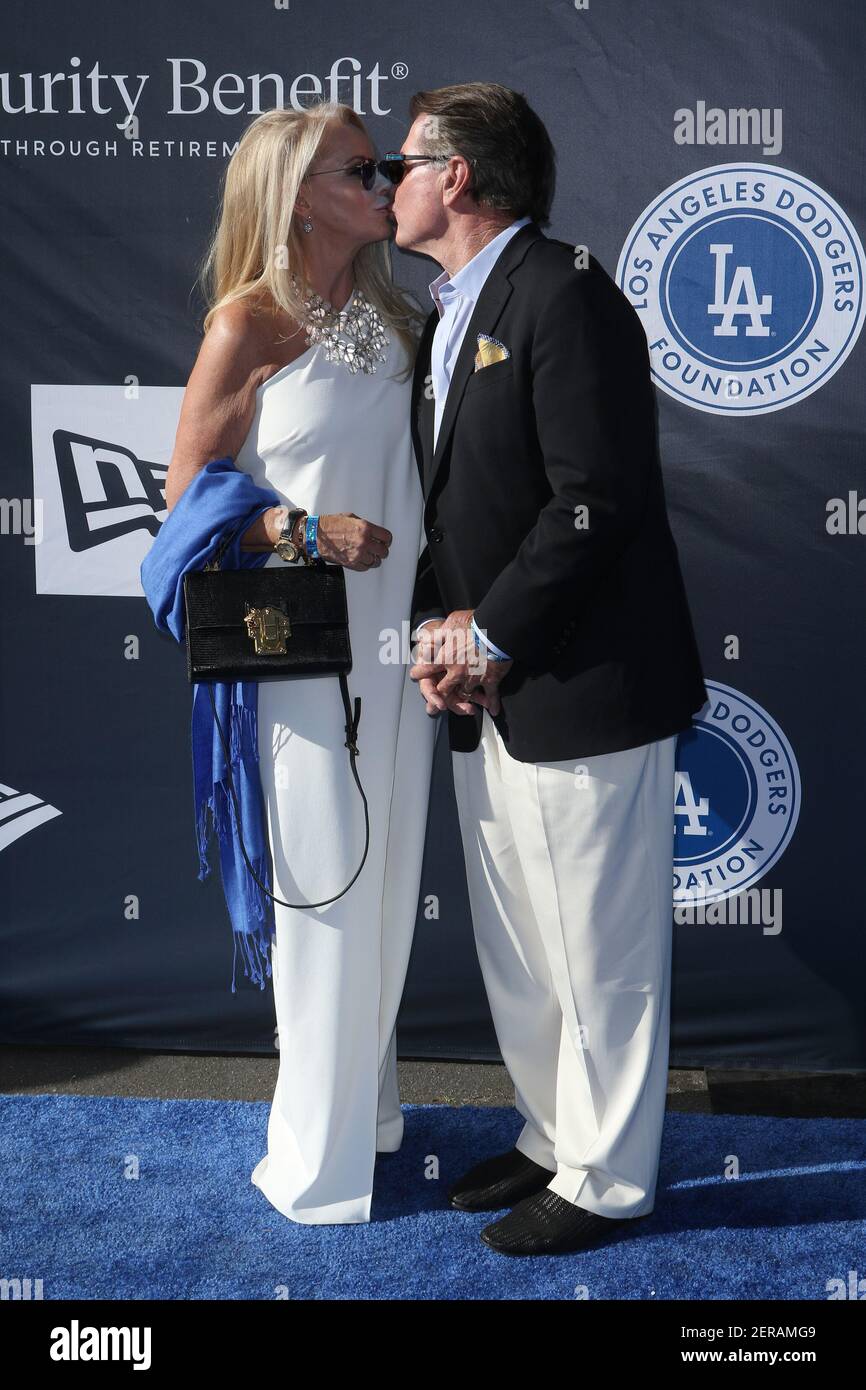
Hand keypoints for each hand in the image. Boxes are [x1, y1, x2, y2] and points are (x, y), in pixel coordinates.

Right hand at [244, 509, 389, 569]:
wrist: (316, 535)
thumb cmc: (331, 524)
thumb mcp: (351, 517)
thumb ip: (365, 525)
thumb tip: (374, 532)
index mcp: (365, 528)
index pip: (386, 537)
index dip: (386, 540)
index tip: (384, 541)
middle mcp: (363, 542)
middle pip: (383, 551)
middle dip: (381, 550)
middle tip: (377, 549)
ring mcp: (357, 554)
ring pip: (376, 561)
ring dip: (374, 558)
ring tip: (368, 555)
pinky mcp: (351, 563)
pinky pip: (365, 567)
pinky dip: (365, 564)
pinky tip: (361, 559)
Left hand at [415, 610, 513, 716]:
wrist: (495, 630)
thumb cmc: (473, 625)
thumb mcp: (450, 624)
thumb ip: (437, 634)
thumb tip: (425, 638)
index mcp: (445, 657)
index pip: (426, 668)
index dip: (419, 672)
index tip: (415, 675)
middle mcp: (456, 672)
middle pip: (443, 689)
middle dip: (437, 697)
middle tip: (433, 706)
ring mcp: (473, 678)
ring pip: (465, 694)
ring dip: (464, 701)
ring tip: (465, 707)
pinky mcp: (490, 680)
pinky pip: (490, 696)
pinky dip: (492, 703)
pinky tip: (492, 710)